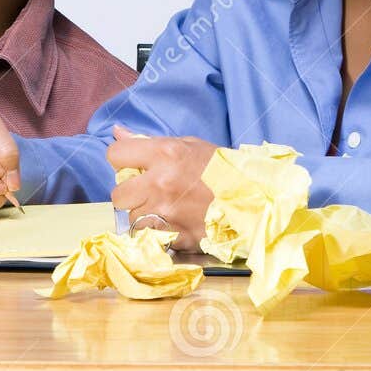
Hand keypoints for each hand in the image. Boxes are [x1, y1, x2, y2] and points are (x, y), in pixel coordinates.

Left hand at [107, 125, 216, 249]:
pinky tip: (173, 225)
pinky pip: (149, 238)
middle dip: (130, 194)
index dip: (122, 161)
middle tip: (148, 193)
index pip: (115, 155)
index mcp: (164, 154)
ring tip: (165, 210)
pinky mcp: (175, 237)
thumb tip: (117, 133)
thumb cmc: (222, 168)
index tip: (133, 166)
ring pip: (132, 219)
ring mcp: (167, 213)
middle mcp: (160, 183)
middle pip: (118, 194)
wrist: (255, 200)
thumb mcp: (188, 145)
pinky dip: (157, 234)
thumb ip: (150, 142)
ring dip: (144, 216)